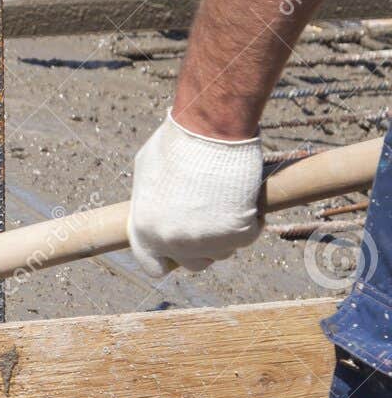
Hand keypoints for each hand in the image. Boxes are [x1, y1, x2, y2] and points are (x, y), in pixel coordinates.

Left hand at [127, 114, 263, 277]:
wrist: (210, 131)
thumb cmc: (177, 144)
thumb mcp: (147, 172)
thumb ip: (151, 201)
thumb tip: (158, 209)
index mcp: (145, 232)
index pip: (154, 266)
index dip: (169, 257)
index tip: (180, 248)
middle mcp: (172, 243)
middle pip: (194, 263)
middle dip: (203, 246)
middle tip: (212, 221)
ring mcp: (205, 241)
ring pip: (223, 252)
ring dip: (228, 234)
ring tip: (229, 204)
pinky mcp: (237, 233)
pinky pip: (249, 237)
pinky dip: (253, 222)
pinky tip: (248, 200)